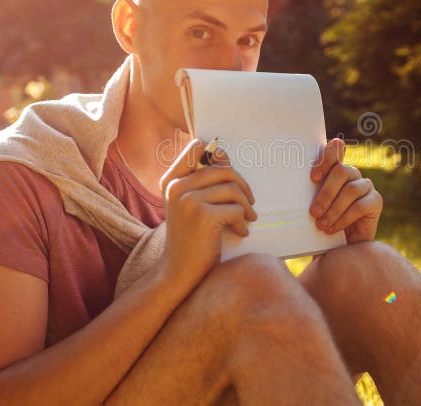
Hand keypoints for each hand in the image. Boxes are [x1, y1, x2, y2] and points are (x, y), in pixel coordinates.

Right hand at [159, 139, 256, 289]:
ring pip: (233, 190)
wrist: (178, 272)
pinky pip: (236, 210)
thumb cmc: (189, 238)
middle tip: (249, 202)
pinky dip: (242, 223)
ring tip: (247, 218)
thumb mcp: (187, 205)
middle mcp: (177, 186)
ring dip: (245, 207)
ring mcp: (188, 200)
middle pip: (224, 169)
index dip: (218, 155)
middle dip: (242, 186)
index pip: (197, 147)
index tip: (229, 172)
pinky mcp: (202, 216)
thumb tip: (224, 154)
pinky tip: (240, 233)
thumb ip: (202, 181)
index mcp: (171, 180)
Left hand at [309, 137, 382, 243]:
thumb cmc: (323, 222)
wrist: (342, 246)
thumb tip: (286, 191)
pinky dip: (344, 219)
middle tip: (313, 212)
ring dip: (334, 209)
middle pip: (341, 171)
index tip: (313, 177)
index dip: (326, 158)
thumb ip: (307, 194)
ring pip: (351, 189)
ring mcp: (366, 186)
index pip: (335, 150)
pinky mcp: (376, 201)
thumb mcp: (312, 206)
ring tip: (321, 225)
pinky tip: (332, 229)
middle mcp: (352, 173)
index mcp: (335, 169)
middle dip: (325, 193)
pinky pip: (360, 206)